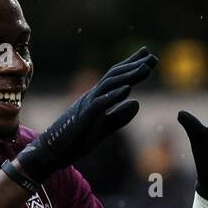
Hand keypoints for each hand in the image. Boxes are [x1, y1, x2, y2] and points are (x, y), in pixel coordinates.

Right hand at [17, 47, 157, 183]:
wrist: (53, 150)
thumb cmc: (77, 138)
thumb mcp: (104, 127)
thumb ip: (120, 115)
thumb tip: (137, 102)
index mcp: (98, 99)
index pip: (117, 78)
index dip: (132, 66)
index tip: (149, 56)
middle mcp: (93, 97)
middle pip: (115, 77)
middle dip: (134, 66)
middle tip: (153, 58)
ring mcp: (87, 105)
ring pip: (109, 85)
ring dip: (128, 76)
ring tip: (145, 69)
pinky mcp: (84, 118)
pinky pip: (100, 104)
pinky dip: (114, 96)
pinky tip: (128, 90)